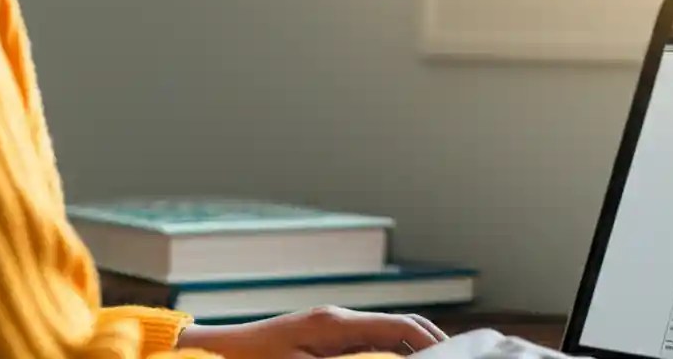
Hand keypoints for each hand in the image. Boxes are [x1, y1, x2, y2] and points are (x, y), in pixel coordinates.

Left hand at [176, 306, 448, 358]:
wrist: (212, 353)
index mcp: (336, 324)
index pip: (400, 329)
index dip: (434, 345)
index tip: (459, 358)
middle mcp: (338, 318)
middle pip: (401, 326)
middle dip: (434, 343)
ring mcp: (332, 325)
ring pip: (388, 333)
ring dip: (415, 347)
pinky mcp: (324, 337)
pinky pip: (370, 341)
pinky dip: (393, 352)